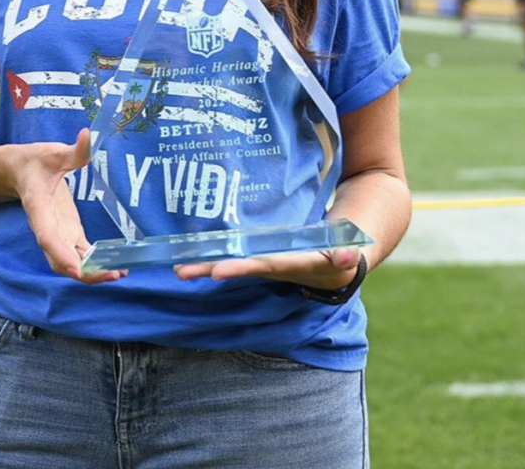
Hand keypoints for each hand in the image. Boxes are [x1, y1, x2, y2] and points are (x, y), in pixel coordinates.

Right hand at [11, 128, 126, 285]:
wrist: (17, 171)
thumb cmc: (34, 162)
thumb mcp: (53, 153)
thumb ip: (74, 151)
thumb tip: (90, 134)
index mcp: (39, 210)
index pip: (48, 238)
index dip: (61, 255)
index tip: (78, 269)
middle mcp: (47, 228)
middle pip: (61, 260)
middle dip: (85, 272)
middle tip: (114, 273)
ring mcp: (57, 233)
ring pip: (70, 263)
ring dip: (92, 272)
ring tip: (120, 273)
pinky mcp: (67, 233)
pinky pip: (79, 255)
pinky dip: (95, 264)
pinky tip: (117, 266)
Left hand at [174, 246, 360, 289]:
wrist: (337, 262)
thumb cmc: (341, 253)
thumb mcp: (347, 253)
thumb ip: (345, 253)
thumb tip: (347, 256)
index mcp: (294, 265)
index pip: (264, 265)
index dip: (242, 267)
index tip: (218, 271)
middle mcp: (274, 267)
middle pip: (239, 268)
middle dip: (211, 270)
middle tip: (182, 272)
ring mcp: (265, 263)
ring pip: (232, 263)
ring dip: (205, 266)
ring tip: (178, 269)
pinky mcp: (260, 256)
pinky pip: (233, 255)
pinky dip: (212, 258)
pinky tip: (188, 258)